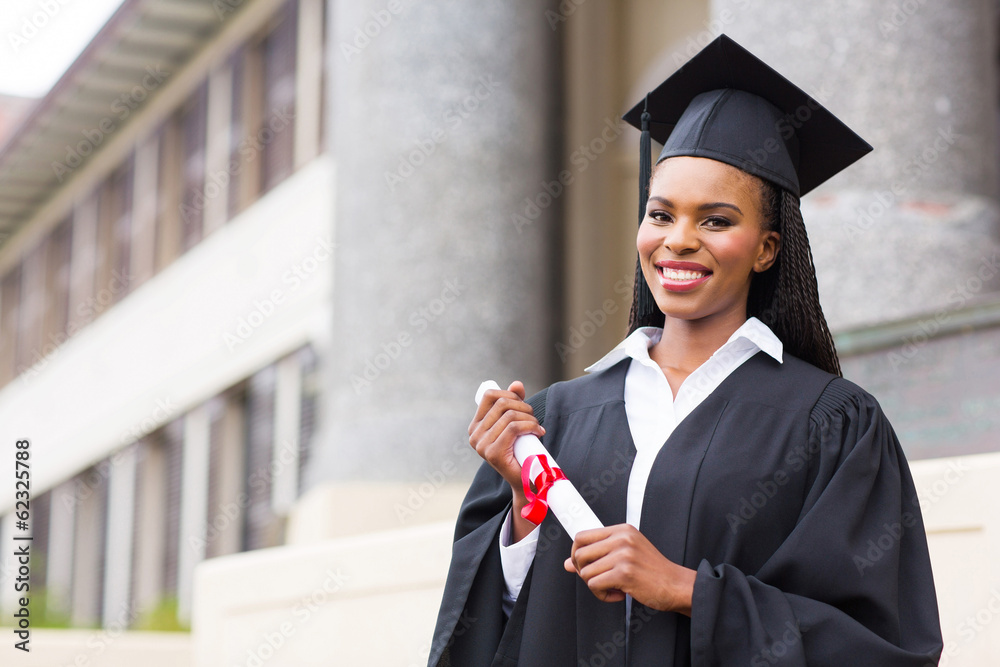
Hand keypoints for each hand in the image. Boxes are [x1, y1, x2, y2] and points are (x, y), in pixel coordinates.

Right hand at [468, 381, 544, 542]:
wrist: (526, 481)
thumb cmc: (521, 450)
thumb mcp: (516, 422)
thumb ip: (514, 402)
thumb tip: (517, 384)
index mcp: (476, 426)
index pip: (489, 395)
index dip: (510, 394)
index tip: (522, 405)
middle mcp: (474, 435)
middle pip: (502, 403)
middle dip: (523, 406)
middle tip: (534, 419)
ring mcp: (481, 445)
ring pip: (510, 415)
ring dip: (530, 418)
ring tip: (537, 427)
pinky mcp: (492, 453)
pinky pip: (514, 428)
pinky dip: (530, 426)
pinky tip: (538, 432)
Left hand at [563, 524, 696, 615]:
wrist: (676, 585)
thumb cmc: (652, 571)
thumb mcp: (626, 554)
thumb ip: (598, 555)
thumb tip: (568, 564)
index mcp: (621, 530)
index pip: (581, 536)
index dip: (576, 554)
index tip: (584, 566)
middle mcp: (622, 538)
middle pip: (579, 553)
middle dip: (582, 571)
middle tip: (597, 579)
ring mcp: (623, 555)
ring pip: (586, 572)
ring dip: (595, 586)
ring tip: (612, 588)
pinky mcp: (624, 573)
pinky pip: (595, 585)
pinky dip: (602, 595)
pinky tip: (618, 594)